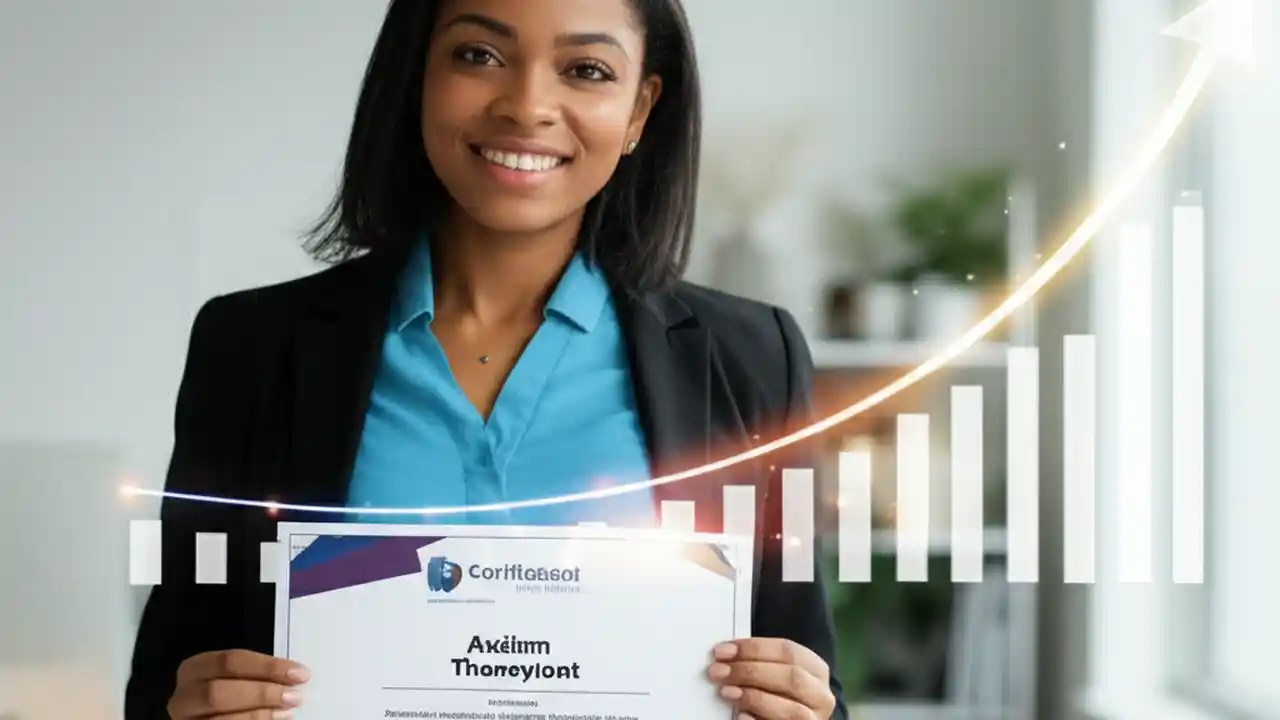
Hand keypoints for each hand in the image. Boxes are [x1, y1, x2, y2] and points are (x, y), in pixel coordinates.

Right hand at [167, 649, 308, 718]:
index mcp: (194, 670)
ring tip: (286, 711)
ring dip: (259, 715)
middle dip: (260, 694)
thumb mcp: (234, 678)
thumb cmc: (228, 692)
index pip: (229, 661)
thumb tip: (293, 675)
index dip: (266, 666)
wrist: (208, 714)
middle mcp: (183, 698)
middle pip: (218, 693)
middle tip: (293, 696)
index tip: (298, 672)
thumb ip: (255, 674)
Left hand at [706, 638, 835, 719]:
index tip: (724, 650)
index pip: (787, 651)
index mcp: (815, 669)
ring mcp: (813, 719)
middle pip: (791, 677)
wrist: (793, 718)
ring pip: (792, 709)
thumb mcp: (776, 674)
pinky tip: (741, 716)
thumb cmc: (781, 694)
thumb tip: (726, 656)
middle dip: (750, 672)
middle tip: (719, 671)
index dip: (754, 649)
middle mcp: (820, 695)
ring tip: (727, 693)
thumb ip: (759, 664)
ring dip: (755, 698)